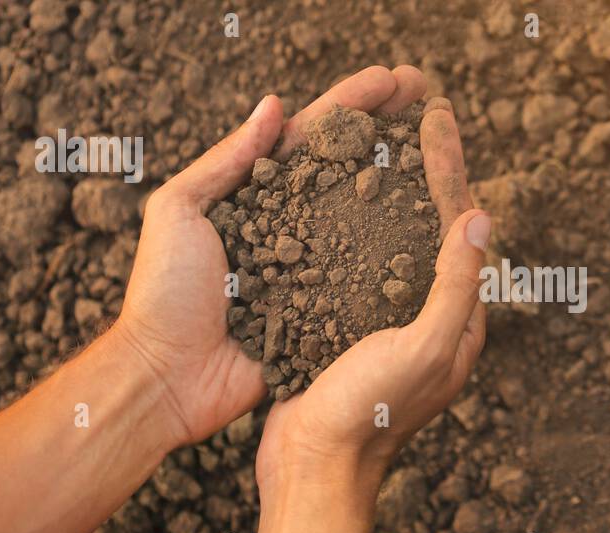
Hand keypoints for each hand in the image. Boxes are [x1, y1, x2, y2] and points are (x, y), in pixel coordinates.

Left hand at [113, 65, 428, 447]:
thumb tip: (276, 105)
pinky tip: (435, 229)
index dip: (354, 103)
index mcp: (257, 195)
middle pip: (351, 165)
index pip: (313, 136)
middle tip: (429, 98)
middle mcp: (292, 225)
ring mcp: (314, 267)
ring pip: (369, 216)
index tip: (395, 79)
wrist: (170, 376)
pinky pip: (371, 278)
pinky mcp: (328, 310)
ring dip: (406, 180)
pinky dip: (402, 253)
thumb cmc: (164, 292)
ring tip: (445, 150)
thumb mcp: (180, 211)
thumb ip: (227, 161)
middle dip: (391, 129)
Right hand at [250, 95, 488, 532]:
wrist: (312, 467)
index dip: (451, 170)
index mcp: (460, 324)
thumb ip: (456, 286)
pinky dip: (359, 225)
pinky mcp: (354, 329)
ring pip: (401, 242)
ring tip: (381, 143)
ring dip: (396, 191)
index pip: (463, 229)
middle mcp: (434, 320)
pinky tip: (336, 200)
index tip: (437, 119)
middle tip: (419, 116)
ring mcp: (393, 324)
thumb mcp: (423, 348)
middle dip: (432, 171)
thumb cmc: (368, 413)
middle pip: (438, 229)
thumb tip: (482, 216)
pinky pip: (365, 264)